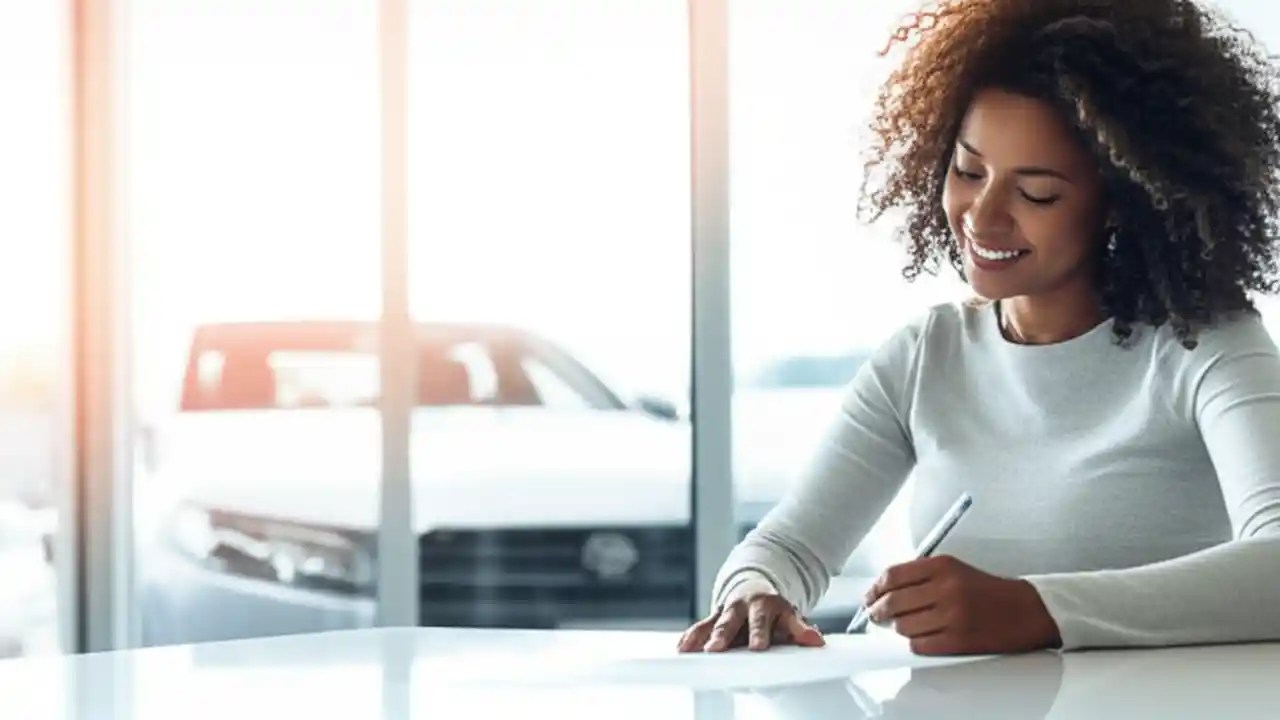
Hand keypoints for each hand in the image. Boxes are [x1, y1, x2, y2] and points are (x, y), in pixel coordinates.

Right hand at [677, 593, 825, 652]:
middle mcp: (741, 606)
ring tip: (691, 650)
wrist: (753, 589)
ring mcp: (725, 612)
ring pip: (711, 624)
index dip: (759, 634)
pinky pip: (700, 627)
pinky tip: (682, 648)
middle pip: (731, 622)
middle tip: (716, 649)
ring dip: (702, 637)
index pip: (761, 621)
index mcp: (763, 605)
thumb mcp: (789, 614)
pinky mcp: (713, 618)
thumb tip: (817, 641)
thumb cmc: (773, 610)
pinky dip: (691, 637)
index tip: (758, 647)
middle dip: (723, 635)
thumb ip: (800, 629)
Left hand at [863, 555, 1060, 654]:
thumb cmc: (985, 590)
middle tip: (874, 616)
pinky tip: (919, 637)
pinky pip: (920, 645)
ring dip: (897, 629)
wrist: (1024, 611)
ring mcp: (952, 616)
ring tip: (901, 626)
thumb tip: (883, 591)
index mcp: (942, 566)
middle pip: (893, 603)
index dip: (875, 589)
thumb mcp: (953, 569)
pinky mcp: (958, 640)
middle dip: (877, 611)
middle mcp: (946, 589)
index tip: (869, 597)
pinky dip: (914, 642)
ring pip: (903, 626)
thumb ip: (920, 576)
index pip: (893, 576)